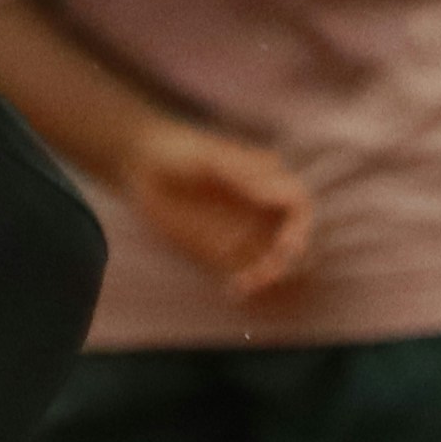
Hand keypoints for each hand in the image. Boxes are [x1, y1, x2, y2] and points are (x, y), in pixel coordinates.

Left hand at [115, 118, 318, 301]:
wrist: (140, 165)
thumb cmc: (178, 151)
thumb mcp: (209, 158)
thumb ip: (244, 176)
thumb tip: (280, 196)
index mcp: (265, 179)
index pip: (298, 205)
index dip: (300, 227)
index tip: (285, 246)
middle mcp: (260, 207)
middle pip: (291, 239)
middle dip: (286, 260)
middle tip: (263, 275)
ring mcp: (243, 229)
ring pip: (271, 260)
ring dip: (267, 277)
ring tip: (245, 285)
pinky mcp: (222, 250)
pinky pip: (244, 271)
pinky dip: (247, 284)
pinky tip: (234, 290)